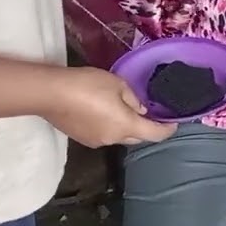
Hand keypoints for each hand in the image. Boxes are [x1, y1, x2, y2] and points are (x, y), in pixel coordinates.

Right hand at [42, 67, 176, 147]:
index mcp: (126, 126)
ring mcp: (96, 142)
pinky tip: (103, 113)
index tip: (174, 122)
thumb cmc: (88, 85)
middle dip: (146, 129)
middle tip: (150, 114)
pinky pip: (104, 135)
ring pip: (119, 137)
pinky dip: (110, 127)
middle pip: (137, 138)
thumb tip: (140, 110)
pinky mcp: (82, 139)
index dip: (168, 129)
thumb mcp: (117, 84)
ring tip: (125, 111)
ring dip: (126, 128)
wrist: (51, 94)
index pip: (155, 135)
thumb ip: (133, 99)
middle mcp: (113, 139)